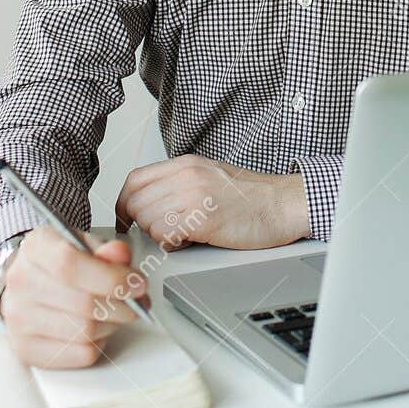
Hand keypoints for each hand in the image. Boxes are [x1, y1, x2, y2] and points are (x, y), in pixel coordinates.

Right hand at [0, 227, 149, 369]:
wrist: (31, 282)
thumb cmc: (62, 263)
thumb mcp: (85, 244)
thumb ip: (107, 249)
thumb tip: (120, 255)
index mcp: (36, 249)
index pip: (70, 265)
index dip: (111, 278)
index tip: (138, 284)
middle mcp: (22, 283)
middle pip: (82, 303)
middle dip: (121, 305)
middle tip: (135, 301)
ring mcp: (19, 319)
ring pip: (84, 332)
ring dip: (112, 325)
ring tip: (116, 313)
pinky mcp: (27, 349)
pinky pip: (80, 354)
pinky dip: (100, 343)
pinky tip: (97, 329)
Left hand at [116, 156, 308, 251]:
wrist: (284, 204)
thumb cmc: (252, 197)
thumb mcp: (209, 176)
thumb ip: (178, 184)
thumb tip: (150, 204)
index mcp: (185, 163)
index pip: (134, 180)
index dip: (124, 204)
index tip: (126, 219)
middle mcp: (186, 174)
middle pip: (136, 202)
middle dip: (142, 224)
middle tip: (160, 233)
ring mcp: (194, 195)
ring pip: (148, 220)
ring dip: (159, 235)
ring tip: (182, 235)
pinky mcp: (203, 218)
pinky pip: (165, 234)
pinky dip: (171, 244)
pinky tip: (189, 241)